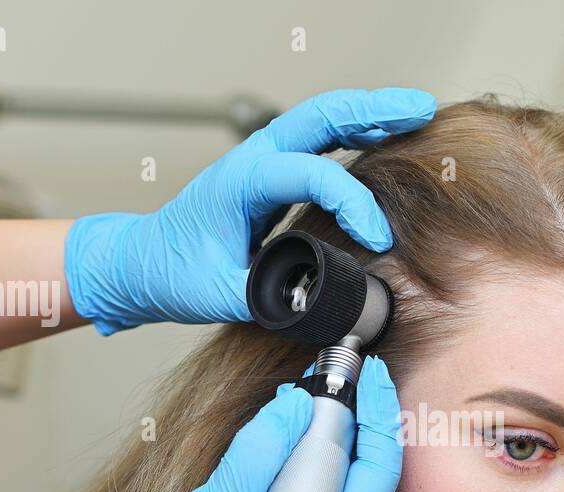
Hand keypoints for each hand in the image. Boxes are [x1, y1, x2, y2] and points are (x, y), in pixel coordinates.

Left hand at [64, 87, 434, 333]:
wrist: (143, 264)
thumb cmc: (172, 274)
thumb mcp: (218, 295)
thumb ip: (267, 300)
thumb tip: (317, 309)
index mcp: (240, 182)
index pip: (311, 174)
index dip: (352, 203)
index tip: (378, 240)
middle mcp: (252, 160)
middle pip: (321, 116)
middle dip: (373, 111)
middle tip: (420, 110)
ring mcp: (263, 161)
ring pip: (322, 120)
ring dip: (369, 114)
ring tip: (416, 113)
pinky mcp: (272, 173)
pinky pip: (319, 142)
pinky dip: (355, 134)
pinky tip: (383, 138)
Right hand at [81, 354, 402, 491]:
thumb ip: (263, 451)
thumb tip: (299, 404)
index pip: (377, 469)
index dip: (378, 415)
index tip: (369, 373)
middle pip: (367, 466)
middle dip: (361, 412)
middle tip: (346, 369)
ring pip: (343, 470)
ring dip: (334, 425)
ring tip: (320, 385)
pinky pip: (316, 479)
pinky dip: (309, 444)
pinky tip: (294, 419)